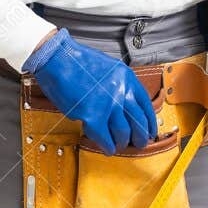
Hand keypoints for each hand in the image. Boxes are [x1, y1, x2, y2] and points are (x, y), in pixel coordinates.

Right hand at [23, 29, 156, 154]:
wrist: (57, 58)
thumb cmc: (76, 61)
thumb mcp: (108, 68)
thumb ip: (119, 86)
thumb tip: (123, 106)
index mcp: (127, 78)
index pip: (146, 106)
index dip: (150, 123)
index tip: (150, 131)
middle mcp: (121, 92)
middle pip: (138, 122)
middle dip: (140, 137)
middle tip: (139, 143)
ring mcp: (108, 105)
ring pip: (123, 132)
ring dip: (122, 142)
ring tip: (119, 145)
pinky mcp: (92, 116)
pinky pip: (105, 138)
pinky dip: (107, 146)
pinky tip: (107, 148)